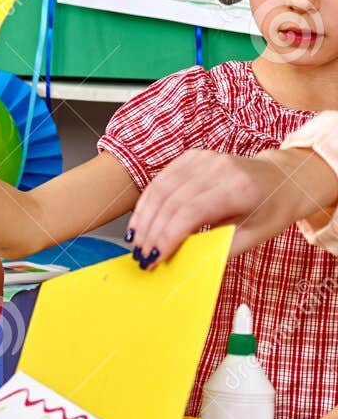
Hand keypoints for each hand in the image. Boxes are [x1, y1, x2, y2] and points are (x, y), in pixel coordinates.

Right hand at [129, 147, 337, 267]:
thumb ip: (218, 248)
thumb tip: (180, 261)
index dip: (167, 237)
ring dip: (144, 218)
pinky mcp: (191, 156)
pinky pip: (160, 180)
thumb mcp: (253, 236)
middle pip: (171, 200)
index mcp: (240, 188)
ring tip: (136, 242)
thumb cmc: (270, 209)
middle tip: (141, 256)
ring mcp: (203, 158)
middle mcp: (219, 167)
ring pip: (159, 188)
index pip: (191, 212)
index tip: (154, 259)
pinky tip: (141, 222)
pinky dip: (147, 203)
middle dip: (151, 232)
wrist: (282, 178)